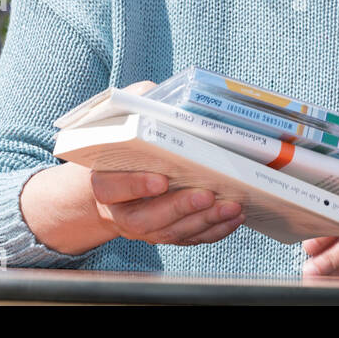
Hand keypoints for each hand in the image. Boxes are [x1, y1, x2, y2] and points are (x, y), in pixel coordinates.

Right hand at [88, 80, 244, 245]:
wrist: (117, 175)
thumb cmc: (127, 139)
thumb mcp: (124, 115)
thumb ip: (138, 104)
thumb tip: (161, 100)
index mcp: (104, 180)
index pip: (110, 187)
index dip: (134, 185)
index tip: (161, 180)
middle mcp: (121, 210)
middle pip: (144, 218)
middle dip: (178, 208)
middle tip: (207, 194)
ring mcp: (144, 225)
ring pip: (170, 232)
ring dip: (203, 221)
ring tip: (232, 206)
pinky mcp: (166, 232)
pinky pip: (189, 238)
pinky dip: (214, 230)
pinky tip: (234, 217)